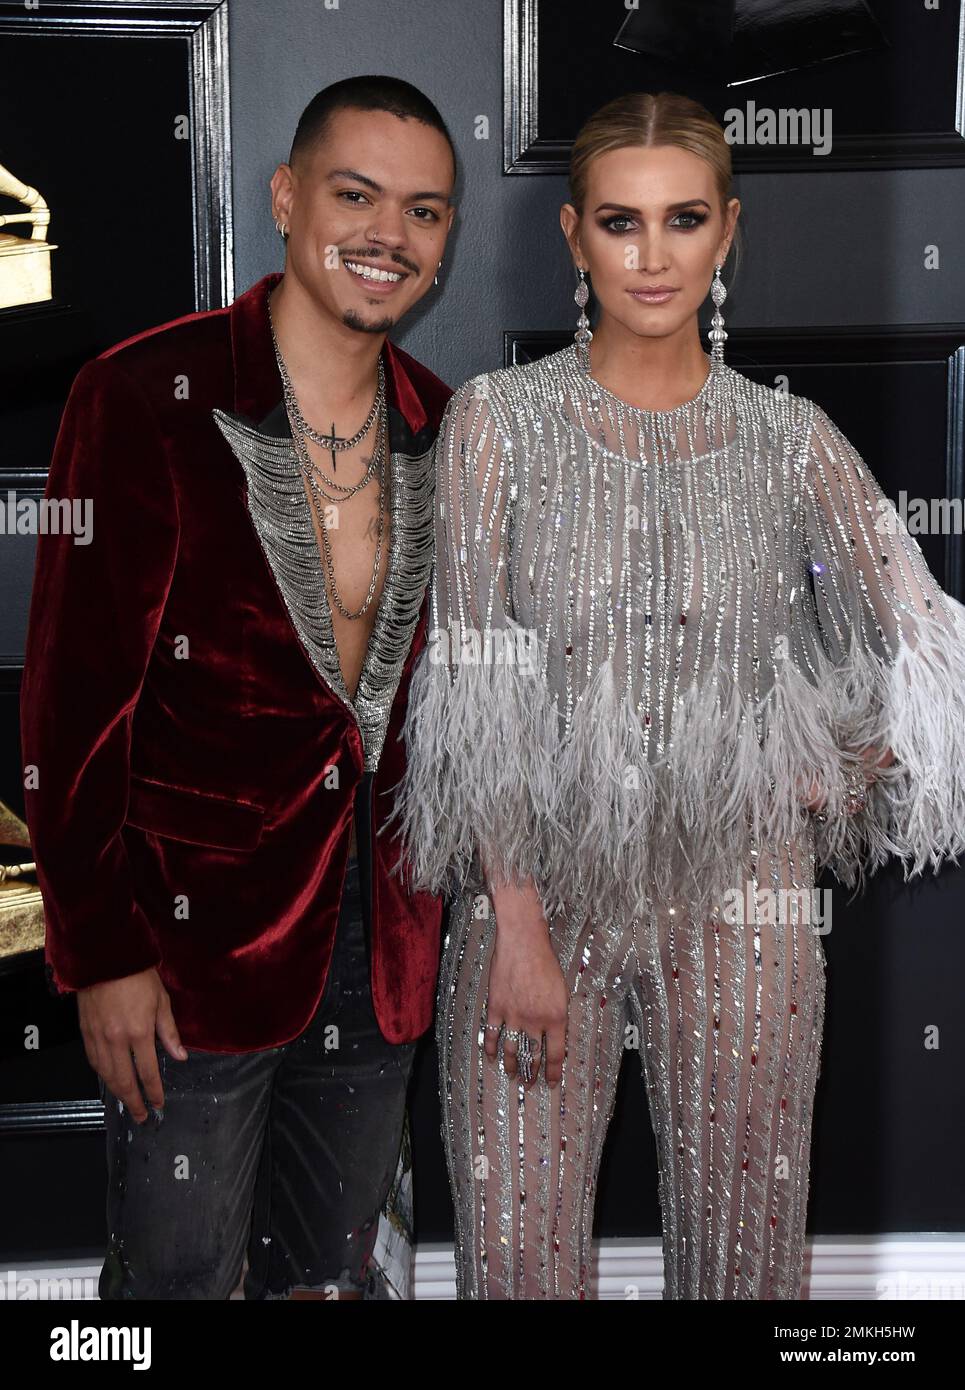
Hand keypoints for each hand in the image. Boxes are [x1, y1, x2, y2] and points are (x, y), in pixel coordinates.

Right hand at [79, 967, 186, 1122]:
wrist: (106, 958)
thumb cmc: (138, 976)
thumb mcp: (161, 1001)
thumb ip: (169, 1033)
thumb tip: (180, 1057)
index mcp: (139, 1032)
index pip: (147, 1072)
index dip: (154, 1091)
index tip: (159, 1104)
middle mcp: (116, 1040)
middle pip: (124, 1081)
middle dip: (134, 1102)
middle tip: (142, 1116)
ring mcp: (98, 1038)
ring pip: (107, 1075)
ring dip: (118, 1093)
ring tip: (128, 1103)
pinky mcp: (85, 1033)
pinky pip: (94, 1062)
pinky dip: (102, 1075)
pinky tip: (110, 1080)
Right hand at [483, 890, 568, 1089]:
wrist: (523, 943)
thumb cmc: (545, 961)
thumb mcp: (562, 991)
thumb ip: (558, 1015)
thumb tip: (556, 1033)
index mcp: (556, 1019)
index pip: (555, 1054)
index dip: (553, 1072)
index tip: (552, 1083)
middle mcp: (535, 1022)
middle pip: (532, 1056)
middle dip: (532, 1074)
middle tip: (530, 1085)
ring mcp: (514, 1016)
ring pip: (511, 1049)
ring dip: (512, 1065)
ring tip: (512, 1075)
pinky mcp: (496, 1008)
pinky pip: (491, 1033)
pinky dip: (490, 1047)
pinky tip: (491, 1056)